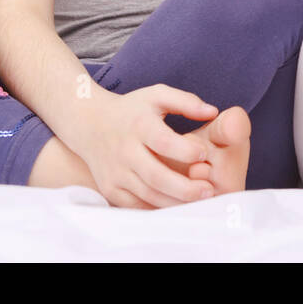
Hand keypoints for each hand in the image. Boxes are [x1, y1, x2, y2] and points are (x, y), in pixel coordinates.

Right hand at [69, 84, 219, 208]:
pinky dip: (157, 209)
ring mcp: (115, 172)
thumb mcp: (156, 95)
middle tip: (209, 190)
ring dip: (175, 202)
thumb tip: (213, 112)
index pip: (163, 142)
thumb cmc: (132, 109)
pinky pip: (135, 205)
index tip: (205, 154)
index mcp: (138, 125)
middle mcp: (124, 151)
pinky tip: (177, 207)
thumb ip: (186, 101)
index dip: (186, 151)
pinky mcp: (110, 188)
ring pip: (147, 195)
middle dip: (185, 187)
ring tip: (199, 201)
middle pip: (156, 176)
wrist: (89, 123)